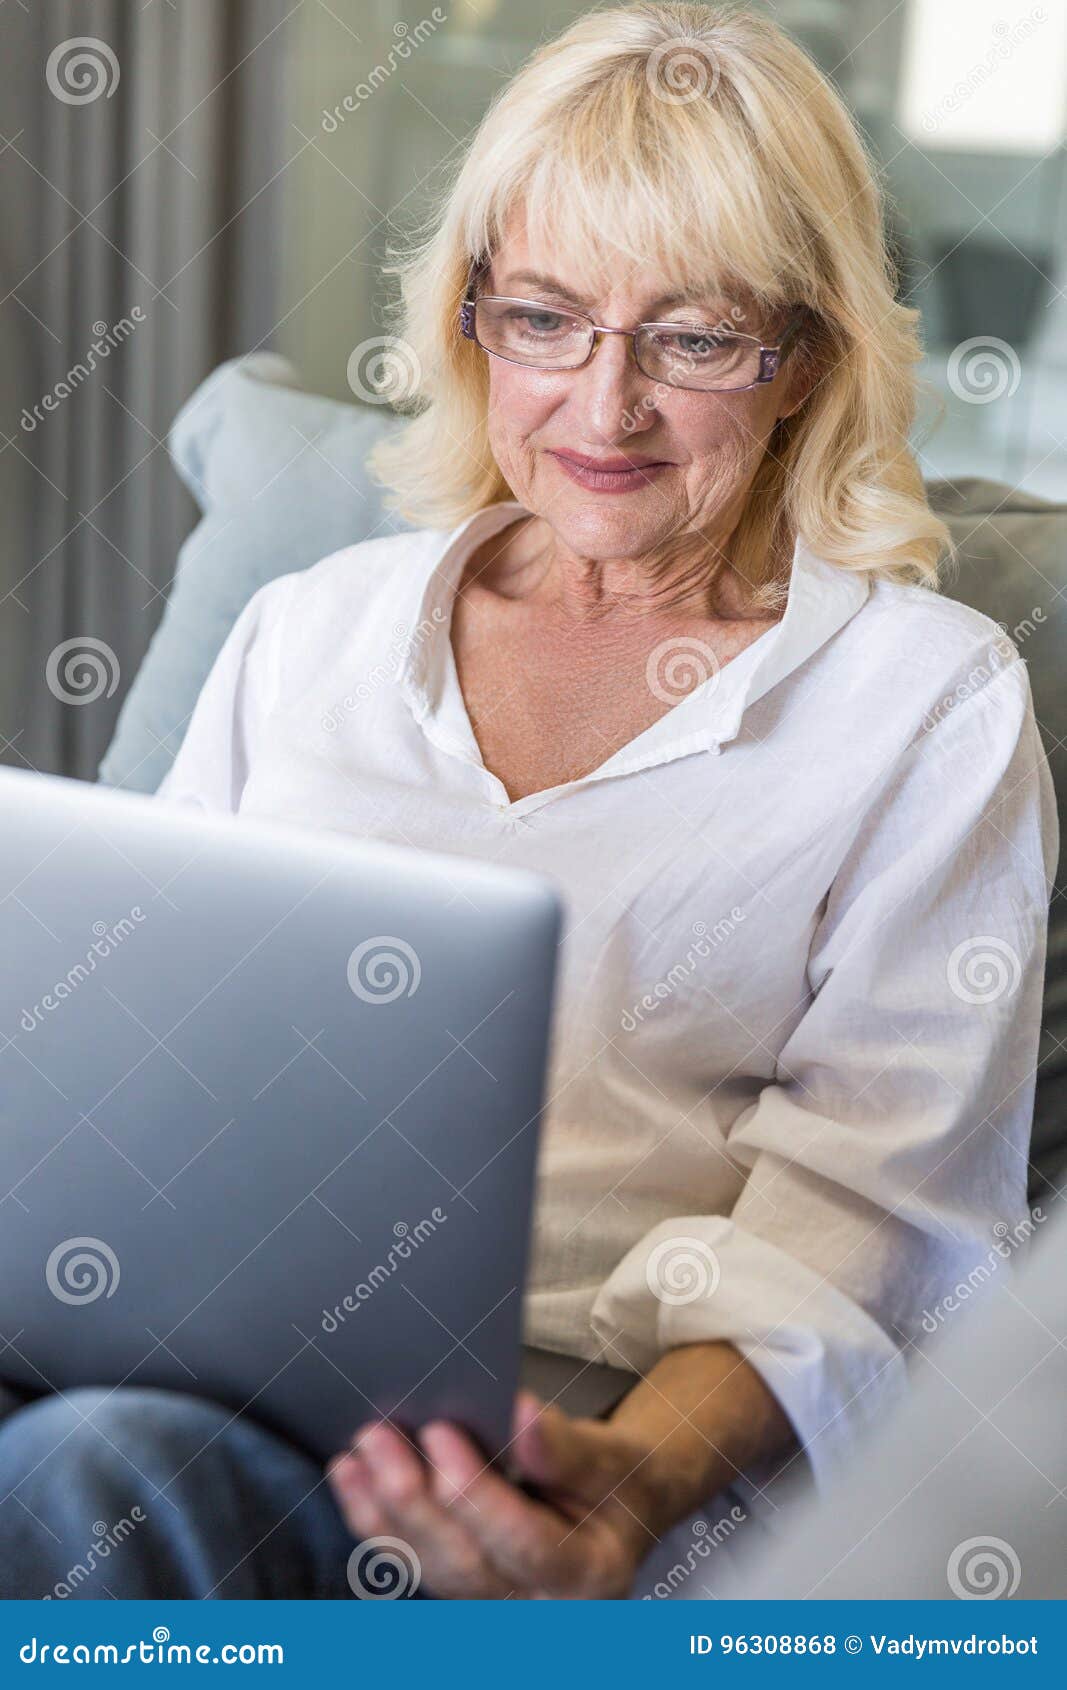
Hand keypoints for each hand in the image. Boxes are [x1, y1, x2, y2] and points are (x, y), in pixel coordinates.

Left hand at [327, 1391, 669, 1598]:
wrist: (619, 1509)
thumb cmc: (617, 1480)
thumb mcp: (612, 1457)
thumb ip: (565, 1449)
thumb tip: (520, 1416)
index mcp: (589, 1577)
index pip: (523, 1543)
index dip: (476, 1491)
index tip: (441, 1431)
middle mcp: (539, 1609)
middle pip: (464, 1564)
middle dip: (412, 1499)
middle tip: (376, 1436)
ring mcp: (497, 1609)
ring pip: (430, 1570)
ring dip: (382, 1512)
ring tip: (353, 1454)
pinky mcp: (466, 1592)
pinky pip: (416, 1564)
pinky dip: (379, 1522)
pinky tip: (353, 1478)